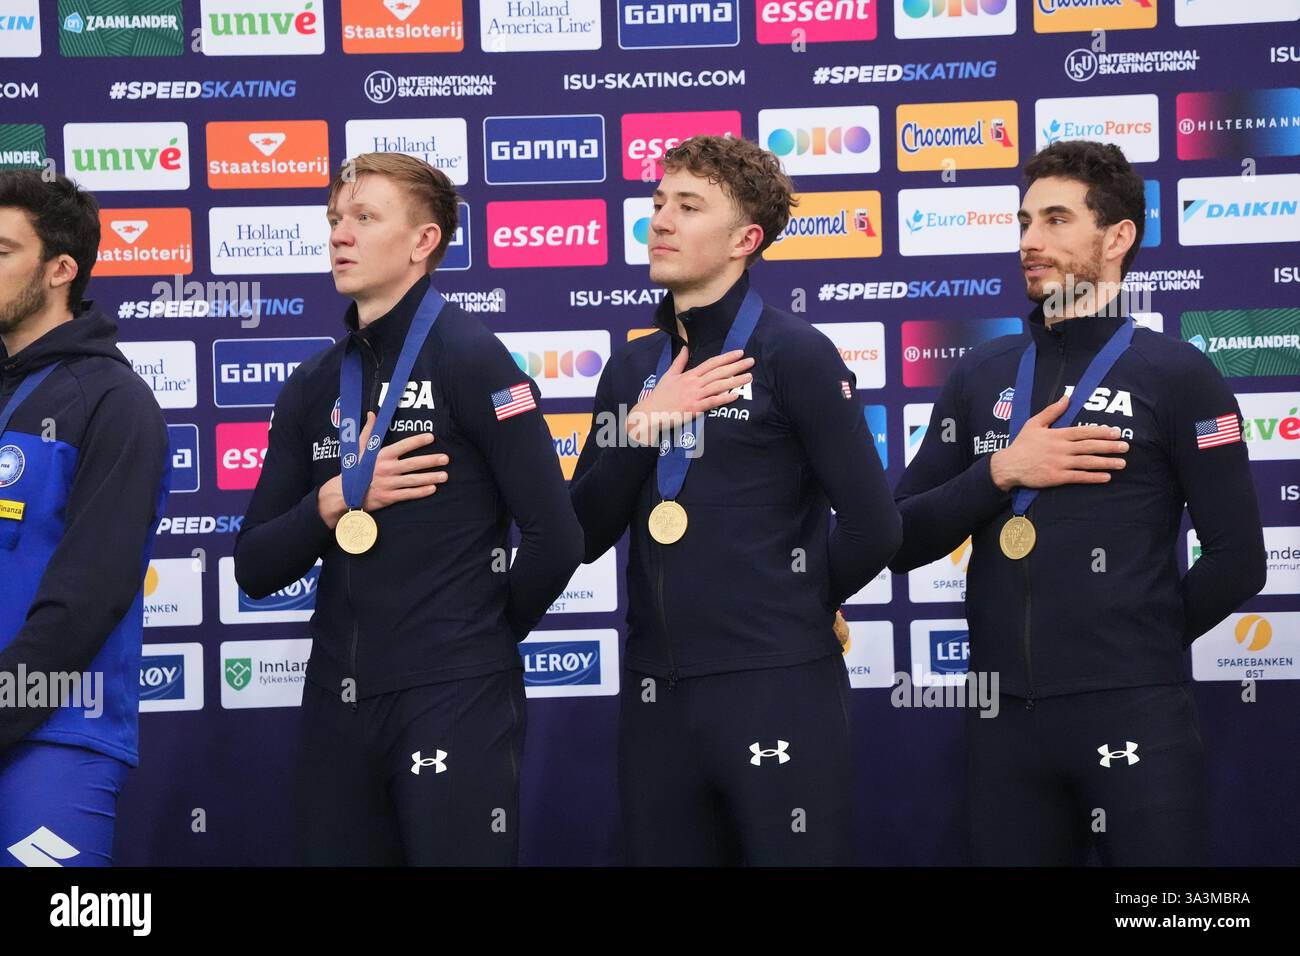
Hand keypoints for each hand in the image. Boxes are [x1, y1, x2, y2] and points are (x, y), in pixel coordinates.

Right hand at [317, 411, 449, 527]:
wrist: (344, 493)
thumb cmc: (355, 469)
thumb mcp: (359, 448)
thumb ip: (368, 431)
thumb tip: (372, 413)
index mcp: (381, 455)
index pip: (402, 446)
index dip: (417, 441)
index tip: (431, 437)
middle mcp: (386, 469)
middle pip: (413, 464)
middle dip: (430, 461)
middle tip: (446, 458)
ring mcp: (388, 484)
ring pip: (413, 480)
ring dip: (430, 478)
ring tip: (445, 476)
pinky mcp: (389, 497)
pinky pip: (408, 494)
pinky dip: (421, 492)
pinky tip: (433, 489)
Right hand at [625, 347, 754, 446]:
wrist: (650, 412)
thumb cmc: (660, 395)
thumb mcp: (669, 375)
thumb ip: (679, 362)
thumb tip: (686, 348)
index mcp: (689, 375)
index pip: (711, 363)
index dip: (726, 357)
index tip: (740, 353)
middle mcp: (693, 383)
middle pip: (718, 372)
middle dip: (736, 366)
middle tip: (751, 361)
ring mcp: (694, 395)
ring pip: (718, 386)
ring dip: (735, 381)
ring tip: (749, 377)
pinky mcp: (693, 408)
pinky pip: (711, 402)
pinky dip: (724, 398)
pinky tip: (736, 395)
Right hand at [989, 394, 1128, 491]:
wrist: (1008, 466)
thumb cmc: (1022, 444)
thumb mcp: (1034, 423)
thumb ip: (1052, 411)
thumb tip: (1067, 397)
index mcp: (1057, 434)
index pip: (1083, 431)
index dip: (1101, 432)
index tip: (1116, 432)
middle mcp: (1061, 448)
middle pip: (1089, 446)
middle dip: (1109, 446)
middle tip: (1126, 447)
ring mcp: (1059, 463)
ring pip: (1087, 462)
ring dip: (1106, 462)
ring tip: (1121, 463)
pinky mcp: (1056, 477)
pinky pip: (1079, 477)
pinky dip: (1093, 477)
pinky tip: (1106, 477)